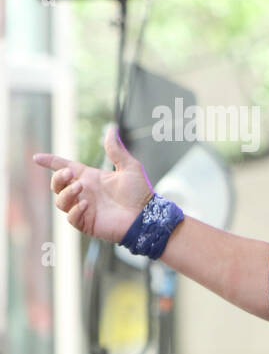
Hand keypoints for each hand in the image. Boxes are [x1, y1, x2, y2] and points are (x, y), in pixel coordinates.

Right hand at [34, 126, 153, 242]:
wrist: (147, 216)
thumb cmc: (140, 193)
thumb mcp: (129, 168)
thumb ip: (117, 150)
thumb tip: (112, 130)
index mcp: (90, 178)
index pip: (64, 167)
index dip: (50, 162)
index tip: (37, 158)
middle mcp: (84, 192)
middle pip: (57, 184)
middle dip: (58, 177)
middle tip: (70, 173)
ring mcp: (84, 208)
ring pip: (61, 201)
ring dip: (67, 193)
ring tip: (81, 188)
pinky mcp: (87, 223)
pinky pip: (71, 218)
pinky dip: (75, 210)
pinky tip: (86, 204)